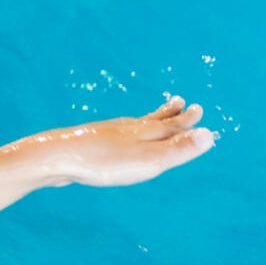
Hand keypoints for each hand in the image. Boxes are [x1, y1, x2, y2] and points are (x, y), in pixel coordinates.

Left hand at [31, 96, 215, 187]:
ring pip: (132, 127)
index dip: (186, 121)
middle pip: (153, 121)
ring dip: (147, 121)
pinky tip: (113, 141)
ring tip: (152, 117)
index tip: (198, 109)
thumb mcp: (148, 160)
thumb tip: (209, 135)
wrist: (55, 157)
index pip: (172, 124)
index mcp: (144, 132)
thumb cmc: (104, 162)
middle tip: (180, 102)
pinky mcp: (89, 144)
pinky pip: (112, 138)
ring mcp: (107, 134)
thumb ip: (177, 149)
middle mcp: (127, 129)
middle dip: (169, 115)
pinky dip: (123, 135)